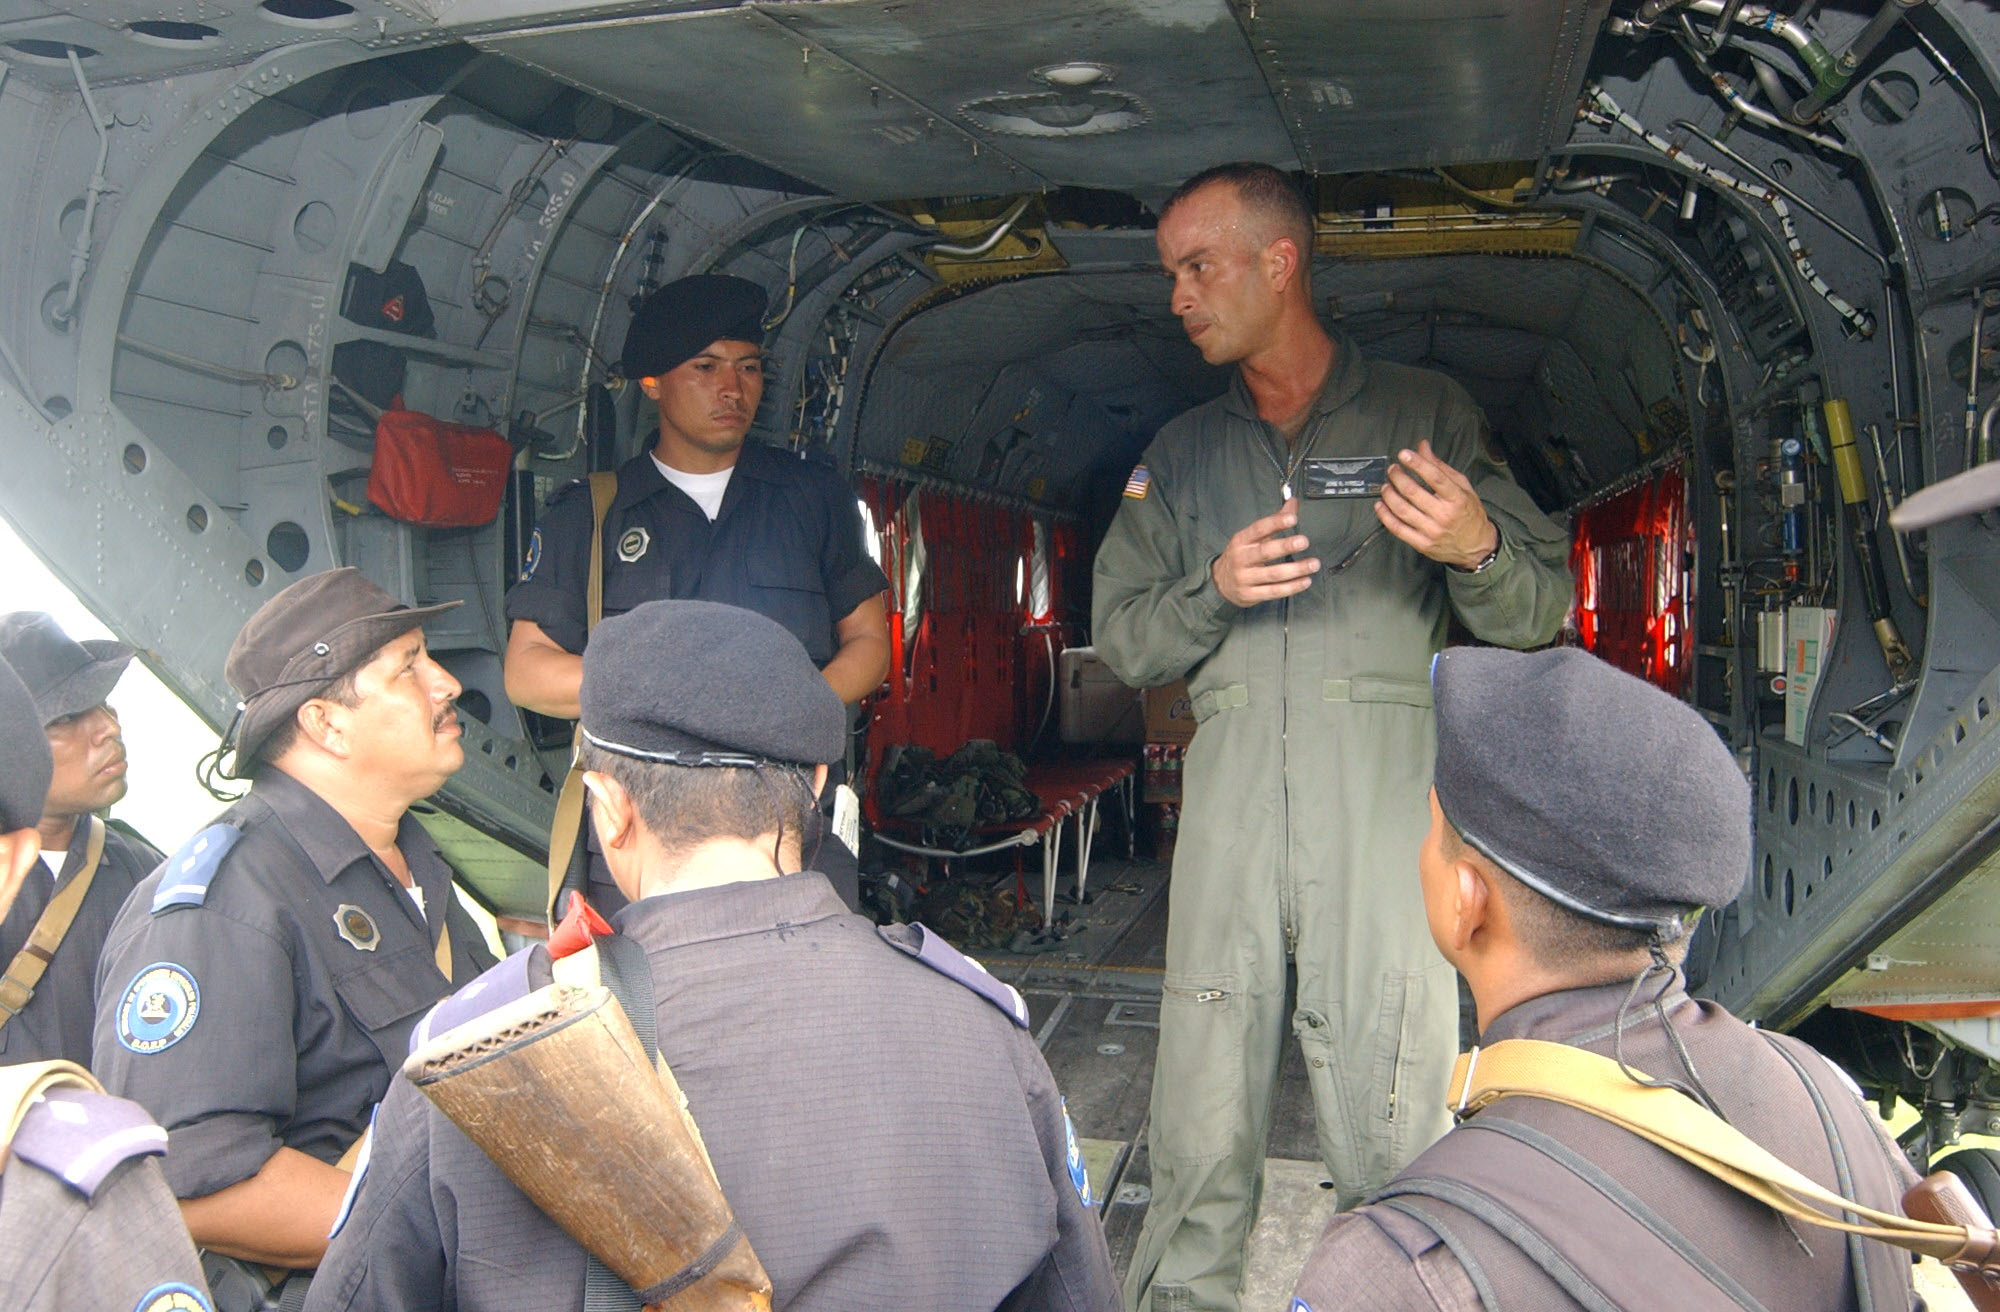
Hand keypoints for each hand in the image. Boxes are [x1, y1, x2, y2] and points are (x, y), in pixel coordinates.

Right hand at [1211, 498, 1318, 605]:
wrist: (1220, 582)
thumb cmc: (1242, 556)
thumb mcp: (1252, 537)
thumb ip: (1275, 521)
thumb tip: (1293, 502)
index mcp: (1241, 540)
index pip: (1258, 529)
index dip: (1275, 523)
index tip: (1292, 519)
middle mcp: (1241, 559)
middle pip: (1265, 552)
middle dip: (1285, 546)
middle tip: (1304, 541)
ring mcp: (1244, 578)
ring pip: (1273, 574)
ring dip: (1296, 569)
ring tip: (1313, 564)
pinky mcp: (1249, 595)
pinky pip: (1273, 591)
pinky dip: (1291, 587)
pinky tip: (1305, 581)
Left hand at [1375, 440, 1497, 568]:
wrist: (1476, 546)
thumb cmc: (1469, 514)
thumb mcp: (1462, 487)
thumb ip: (1440, 467)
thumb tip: (1423, 447)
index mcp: (1457, 498)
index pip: (1435, 477)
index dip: (1417, 463)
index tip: (1404, 454)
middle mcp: (1444, 515)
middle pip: (1413, 492)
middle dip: (1398, 477)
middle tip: (1393, 470)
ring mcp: (1432, 531)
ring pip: (1402, 510)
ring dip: (1389, 495)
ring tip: (1386, 486)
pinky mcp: (1422, 544)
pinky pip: (1398, 529)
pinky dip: (1385, 516)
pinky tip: (1380, 506)